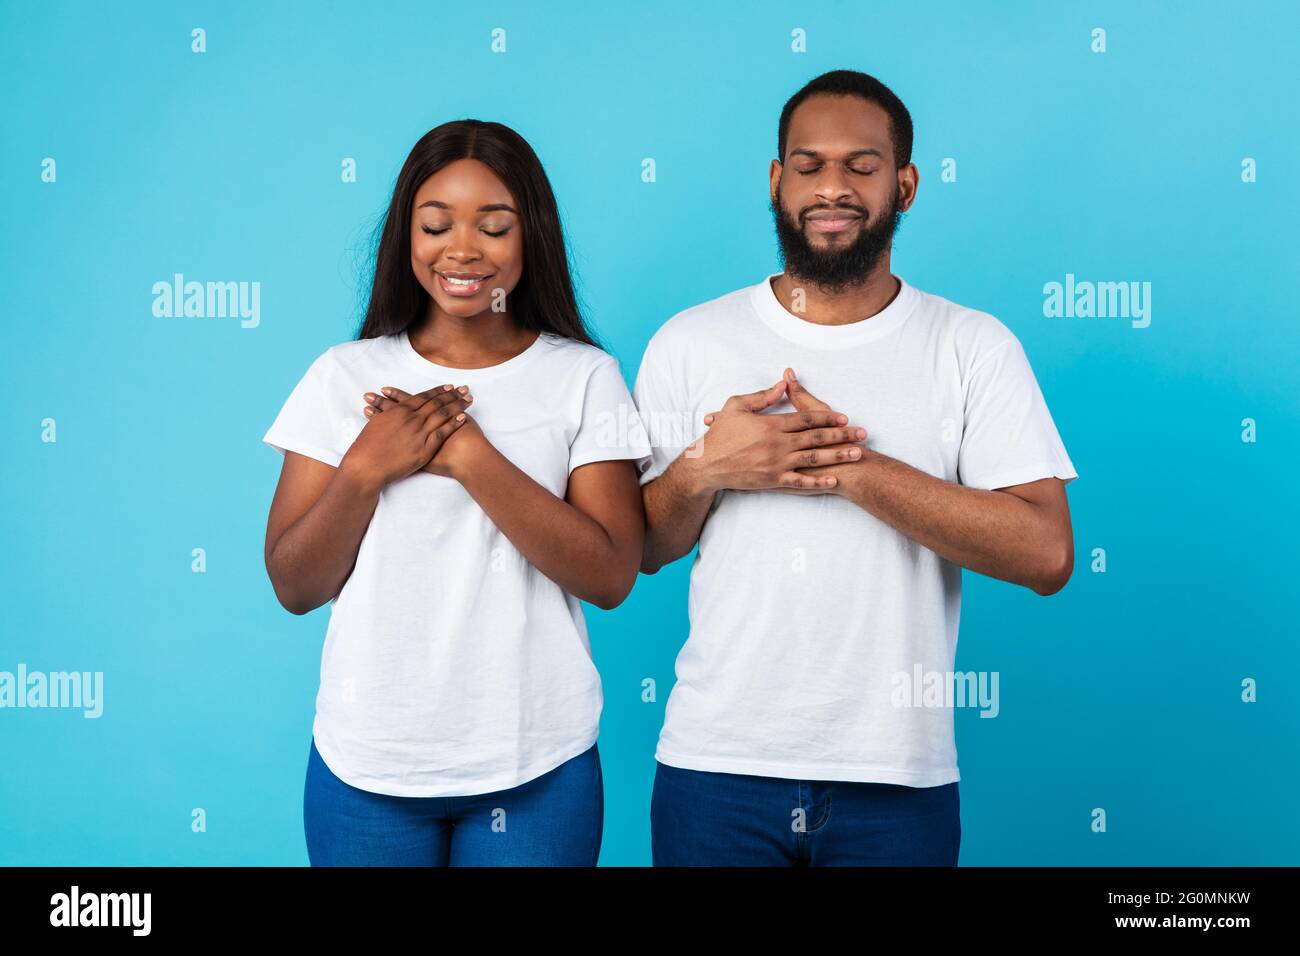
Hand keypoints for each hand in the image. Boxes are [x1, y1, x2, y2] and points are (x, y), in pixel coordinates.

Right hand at [339, 384, 470, 491]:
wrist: (366, 465)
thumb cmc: (367, 447)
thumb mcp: (376, 424)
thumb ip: (386, 414)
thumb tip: (389, 410)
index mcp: (400, 411)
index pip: (423, 397)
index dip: (438, 391)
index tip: (448, 386)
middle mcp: (411, 419)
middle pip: (436, 403)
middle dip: (452, 394)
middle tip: (464, 389)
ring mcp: (419, 433)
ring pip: (442, 415)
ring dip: (457, 405)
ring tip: (468, 399)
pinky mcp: (424, 448)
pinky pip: (442, 433)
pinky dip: (454, 424)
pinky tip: (463, 418)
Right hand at [691, 369, 867, 492]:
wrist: (706, 464)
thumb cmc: (719, 434)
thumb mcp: (736, 406)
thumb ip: (763, 396)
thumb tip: (783, 383)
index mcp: (771, 425)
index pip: (806, 419)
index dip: (828, 417)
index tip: (845, 417)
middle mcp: (778, 444)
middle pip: (817, 438)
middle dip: (842, 435)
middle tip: (863, 434)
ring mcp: (777, 463)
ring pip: (814, 458)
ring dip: (838, 456)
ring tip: (857, 453)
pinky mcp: (773, 480)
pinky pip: (800, 481)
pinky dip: (817, 482)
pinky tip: (833, 480)